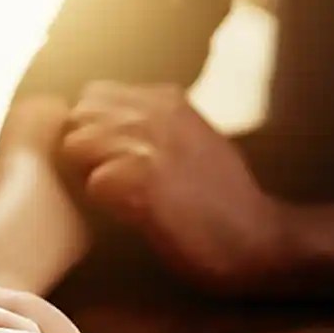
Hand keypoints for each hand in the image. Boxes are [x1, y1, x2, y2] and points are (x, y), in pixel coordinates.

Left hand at [60, 82, 287, 294]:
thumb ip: (155, 123)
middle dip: (84, 150)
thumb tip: (107, 123)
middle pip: (79, 117)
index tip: (114, 158)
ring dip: (90, 176)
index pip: (94, 95)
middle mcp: (155, 111)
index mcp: (167, 98)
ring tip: (125, 198)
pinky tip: (136, 214)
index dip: (94, 130)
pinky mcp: (143, 180)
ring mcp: (149, 142)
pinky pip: (93, 184)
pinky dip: (106, 205)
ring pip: (77, 147)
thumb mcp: (194, 138)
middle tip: (112, 182)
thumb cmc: (224, 199)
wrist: (257, 236)